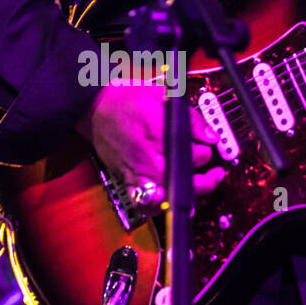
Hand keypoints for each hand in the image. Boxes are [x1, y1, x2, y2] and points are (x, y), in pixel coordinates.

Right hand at [75, 83, 225, 209]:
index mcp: (160, 133)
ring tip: (196, 186)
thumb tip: (210, 135)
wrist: (94, 108)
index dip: (209, 149)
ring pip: (169, 196)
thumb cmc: (126, 100)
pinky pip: (144, 205)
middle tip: (211, 169)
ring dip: (186, 194)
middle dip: (205, 175)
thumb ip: (190, 118)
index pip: (197, 152)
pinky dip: (158, 207)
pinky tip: (169, 200)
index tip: (210, 144)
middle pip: (187, 177)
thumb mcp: (163, 97)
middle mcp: (149, 156)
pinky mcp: (126, 180)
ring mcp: (137, 172)